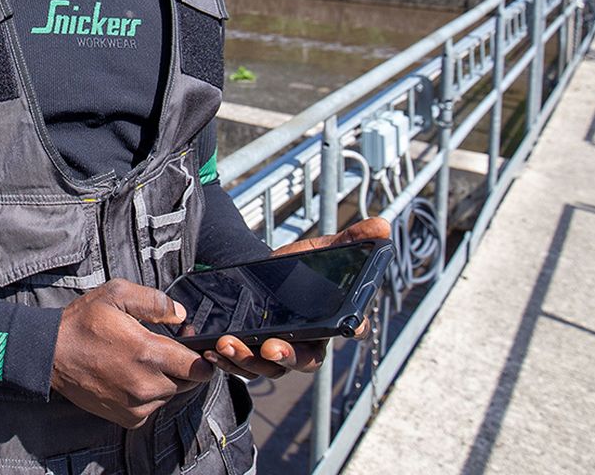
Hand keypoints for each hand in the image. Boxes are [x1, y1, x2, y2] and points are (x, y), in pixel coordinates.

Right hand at [51, 278, 213, 427]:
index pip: (199, 368)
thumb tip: (181, 314)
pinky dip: (150, 393)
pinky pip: (153, 406)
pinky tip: (132, 375)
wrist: (50, 355)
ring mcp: (137, 405)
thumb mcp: (116, 294)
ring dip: (165, 378)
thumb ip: (154, 301)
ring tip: (144, 359)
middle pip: (188, 382)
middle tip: (166, 346)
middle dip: (183, 365)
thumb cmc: (82, 323)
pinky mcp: (128, 417)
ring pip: (170, 394)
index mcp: (148, 353)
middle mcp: (146, 385)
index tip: (195, 346)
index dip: (202, 356)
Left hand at [203, 216, 390, 380]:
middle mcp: (308, 343)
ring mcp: (278, 352)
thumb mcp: (323, 250)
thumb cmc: (300, 269)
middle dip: (286, 357)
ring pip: (267, 368)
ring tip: (227, 345)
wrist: (263, 275)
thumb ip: (351, 240)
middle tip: (271, 347)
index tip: (352, 327)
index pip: (353, 328)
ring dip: (247, 361)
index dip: (355, 328)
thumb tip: (383, 226)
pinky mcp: (251, 353)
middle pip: (304, 361)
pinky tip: (211, 349)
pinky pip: (241, 366)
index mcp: (332, 321)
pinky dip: (226, 361)